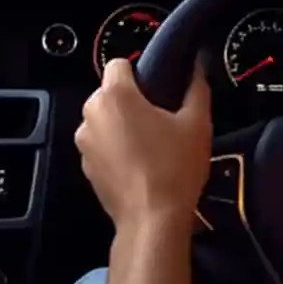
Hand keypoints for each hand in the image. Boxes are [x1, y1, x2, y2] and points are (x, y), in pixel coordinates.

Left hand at [75, 58, 212, 232]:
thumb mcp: (196, 124)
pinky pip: (100, 144)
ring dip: (121, 124)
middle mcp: (91, 114)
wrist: (152, 220)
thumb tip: (197, 68)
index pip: (118, 63)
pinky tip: (138, 164)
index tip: (157, 88)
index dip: (139, 71)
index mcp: (115, 95)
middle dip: (130, 100)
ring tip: (150, 144)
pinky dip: (114, 147)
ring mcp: (84, 142)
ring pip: (103, 119)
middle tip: (160, 118)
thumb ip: (196, 88)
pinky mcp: (84, 165)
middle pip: (109, 92)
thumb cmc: (175, 168)